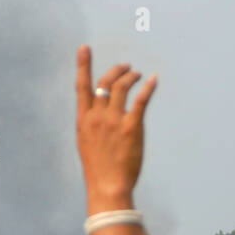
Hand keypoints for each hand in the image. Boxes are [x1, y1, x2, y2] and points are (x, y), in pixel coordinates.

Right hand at [75, 46, 156, 212]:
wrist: (107, 186)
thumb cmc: (98, 168)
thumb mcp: (86, 142)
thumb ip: (91, 124)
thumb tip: (98, 111)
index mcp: (83, 120)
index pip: (81, 86)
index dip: (83, 65)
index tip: (84, 48)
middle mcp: (97, 116)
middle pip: (105, 82)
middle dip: (116, 70)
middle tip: (126, 67)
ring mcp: (113, 121)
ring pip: (122, 87)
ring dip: (130, 76)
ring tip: (137, 74)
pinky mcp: (131, 127)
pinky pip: (140, 100)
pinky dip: (147, 88)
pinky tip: (153, 81)